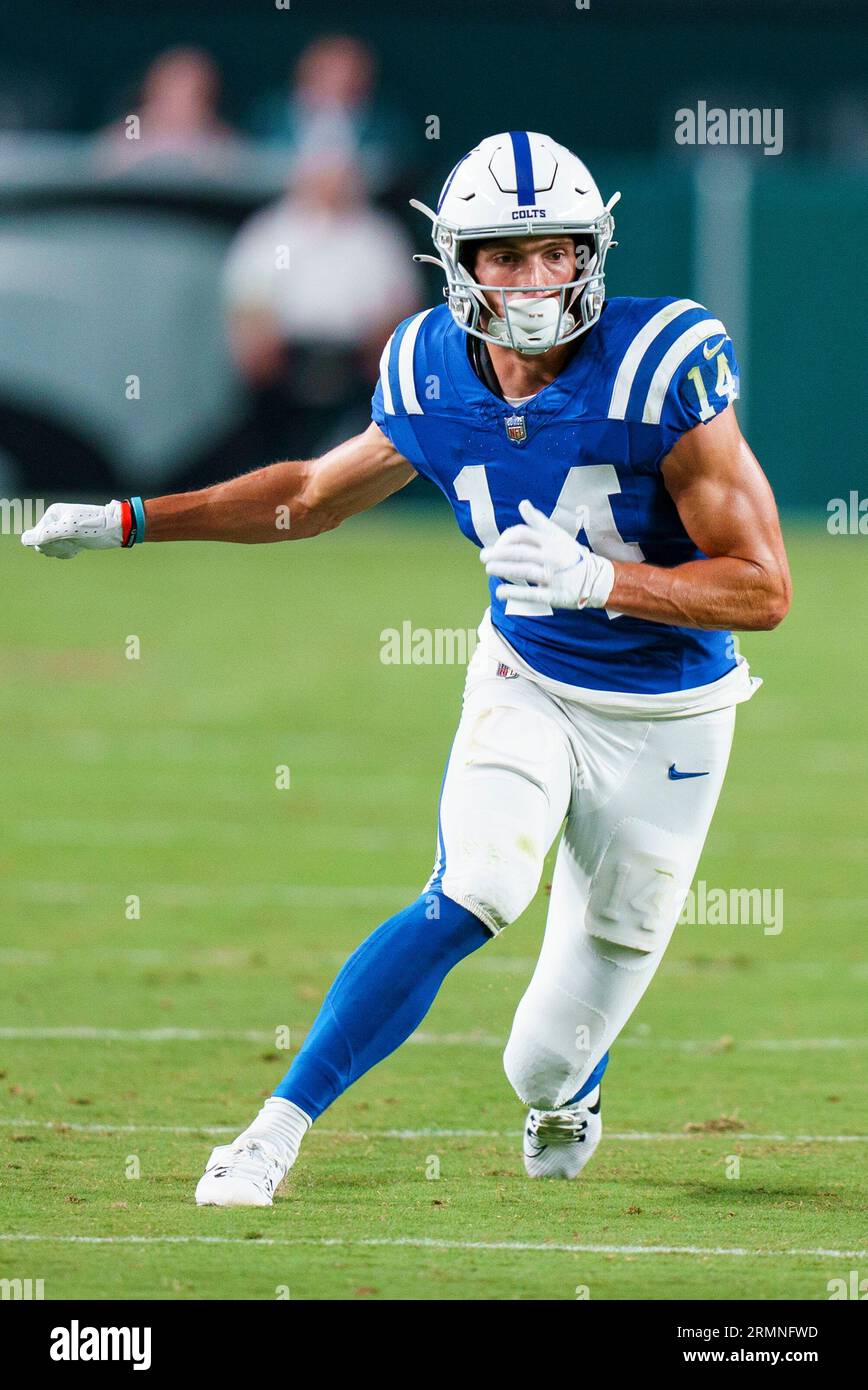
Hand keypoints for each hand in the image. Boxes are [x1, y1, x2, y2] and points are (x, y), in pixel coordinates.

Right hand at [21, 501, 125, 558]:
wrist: (118, 529)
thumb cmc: (96, 527)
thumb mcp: (70, 530)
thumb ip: (47, 534)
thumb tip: (24, 540)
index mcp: (53, 513)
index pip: (36, 535)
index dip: (48, 542)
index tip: (66, 539)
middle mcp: (56, 520)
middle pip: (42, 543)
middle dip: (56, 547)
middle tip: (73, 542)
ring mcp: (63, 530)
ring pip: (51, 549)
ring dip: (62, 551)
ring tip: (77, 544)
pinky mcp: (71, 539)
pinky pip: (60, 551)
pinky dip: (68, 553)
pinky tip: (79, 548)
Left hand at [480, 498, 614, 609]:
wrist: (597, 580)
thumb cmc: (572, 555)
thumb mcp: (559, 535)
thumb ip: (539, 522)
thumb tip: (523, 503)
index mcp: (552, 541)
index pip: (522, 534)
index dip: (505, 539)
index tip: (498, 545)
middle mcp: (553, 557)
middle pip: (519, 552)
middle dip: (498, 554)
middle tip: (484, 557)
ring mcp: (554, 577)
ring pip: (523, 571)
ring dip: (502, 570)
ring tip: (489, 569)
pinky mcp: (554, 595)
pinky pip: (530, 594)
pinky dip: (513, 593)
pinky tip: (500, 591)